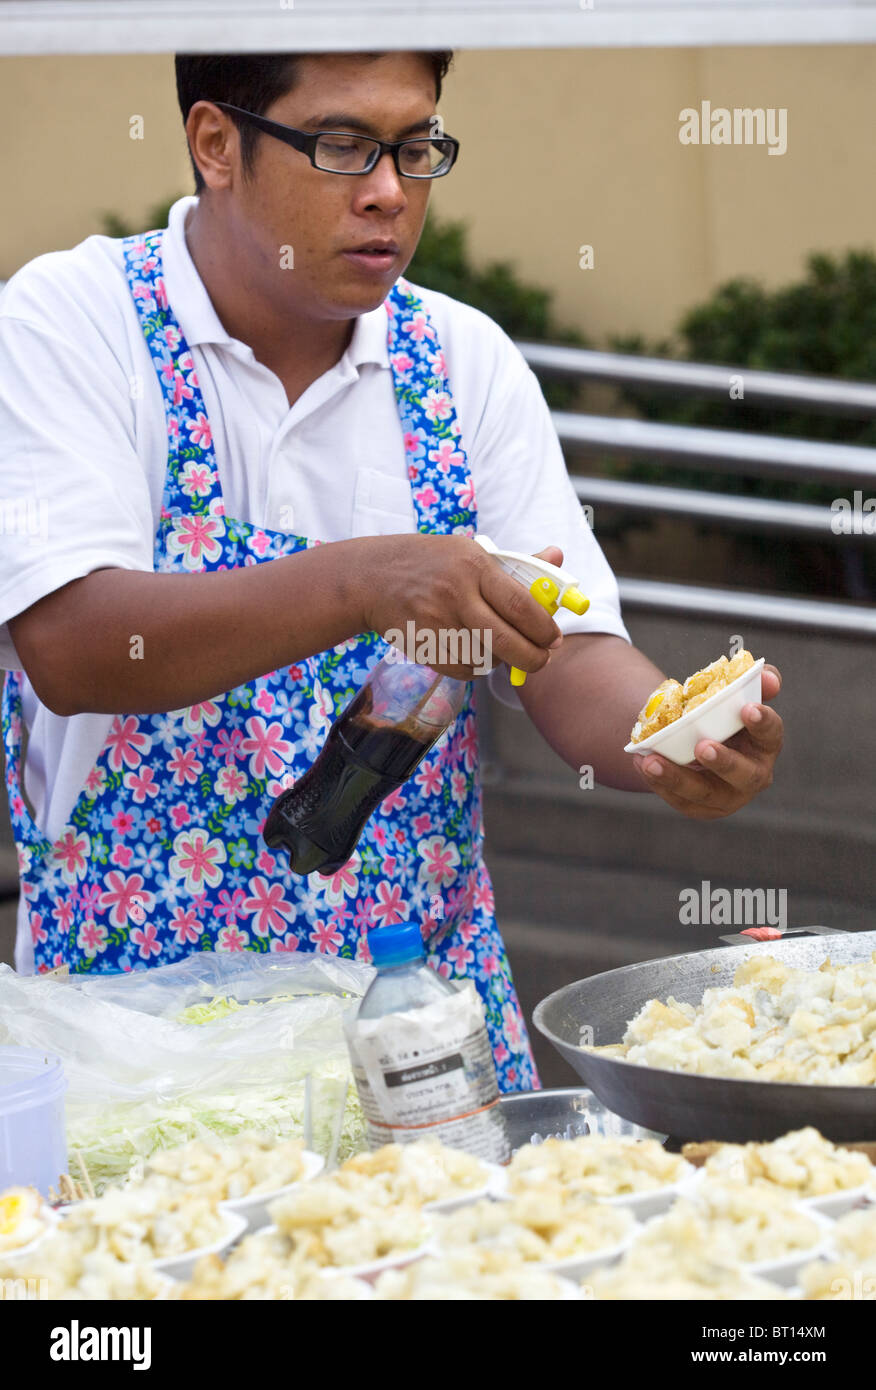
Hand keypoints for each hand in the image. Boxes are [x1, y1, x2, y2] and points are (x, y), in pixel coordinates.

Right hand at [361, 535, 564, 681]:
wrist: (371, 578)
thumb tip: (558, 556)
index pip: (519, 604)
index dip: (543, 627)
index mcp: (473, 566)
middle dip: (532, 657)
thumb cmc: (431, 563)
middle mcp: (455, 594)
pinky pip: (464, 669)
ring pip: (486, 658)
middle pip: (505, 640)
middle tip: (542, 658)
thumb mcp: (470, 552)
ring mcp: (437, 623)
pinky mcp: (423, 646)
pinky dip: (477, 667)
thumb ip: (517, 563)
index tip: (554, 638)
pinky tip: (476, 652)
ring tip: (502, 647)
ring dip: (502, 659)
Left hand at [630, 664, 783, 818]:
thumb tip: (767, 677)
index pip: (772, 734)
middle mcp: (754, 775)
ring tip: (652, 761)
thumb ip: (751, 682)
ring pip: (705, 793)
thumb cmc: (720, 716)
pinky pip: (680, 799)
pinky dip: (659, 782)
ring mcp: (728, 796)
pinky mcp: (701, 808)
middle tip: (703, 746)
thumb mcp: (733, 696)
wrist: (691, 741)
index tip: (747, 708)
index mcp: (766, 744)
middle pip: (745, 775)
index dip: (763, 722)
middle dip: (725, 762)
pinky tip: (642, 764)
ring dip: (678, 778)